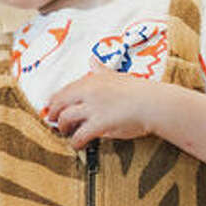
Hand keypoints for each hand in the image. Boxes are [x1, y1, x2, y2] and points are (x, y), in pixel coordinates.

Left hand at [42, 59, 163, 148]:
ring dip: (62, 127)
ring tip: (65, 132)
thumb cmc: (140, 90)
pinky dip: (75, 142)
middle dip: (53, 113)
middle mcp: (90, 91)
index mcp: (94, 79)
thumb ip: (102, 70)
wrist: (154, 103)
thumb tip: (92, 60)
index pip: (67, 88)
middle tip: (51, 121)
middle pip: (61, 102)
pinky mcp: (99, 123)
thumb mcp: (118, 75)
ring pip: (66, 118)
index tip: (52, 105)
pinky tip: (77, 145)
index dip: (56, 99)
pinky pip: (80, 135)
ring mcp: (94, 107)